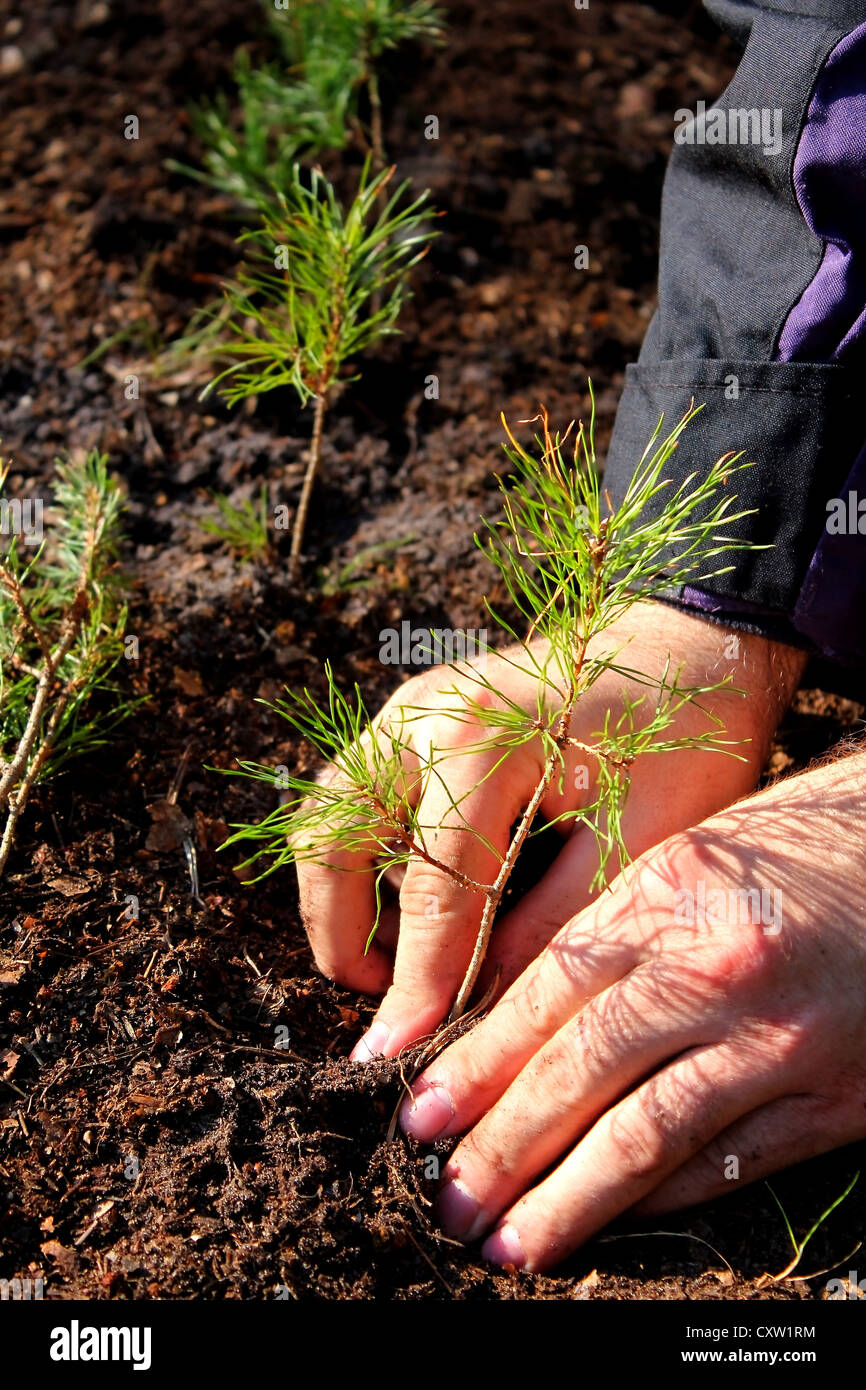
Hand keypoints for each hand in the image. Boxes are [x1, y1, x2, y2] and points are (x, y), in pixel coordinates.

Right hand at [297, 601, 803, 1057]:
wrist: (690, 644)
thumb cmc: (684, 738)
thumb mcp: (636, 843)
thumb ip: (551, 927)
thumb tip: (477, 1010)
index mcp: (481, 746)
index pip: (428, 892)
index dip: (413, 983)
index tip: (395, 1055)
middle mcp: (422, 717)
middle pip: (332, 841)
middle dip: (338, 933)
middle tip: (378, 1003)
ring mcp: (410, 706)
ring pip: (331, 812)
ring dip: (338, 893)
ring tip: (389, 961)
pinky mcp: (415, 710)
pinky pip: (356, 790)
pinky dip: (361, 854)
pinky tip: (410, 902)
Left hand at [399, 751, 865, 1270]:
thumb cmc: (804, 843)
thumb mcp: (696, 854)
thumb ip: (615, 931)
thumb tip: (519, 1015)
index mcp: (670, 895)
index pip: (545, 993)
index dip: (477, 1064)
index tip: (420, 1116)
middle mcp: (718, 970)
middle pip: (581, 1072)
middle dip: (502, 1146)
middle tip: (447, 1199)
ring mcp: (780, 1039)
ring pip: (648, 1135)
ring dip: (569, 1199)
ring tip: (511, 1243)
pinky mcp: (837, 1098)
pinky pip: (730, 1162)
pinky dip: (662, 1198)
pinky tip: (614, 1220)